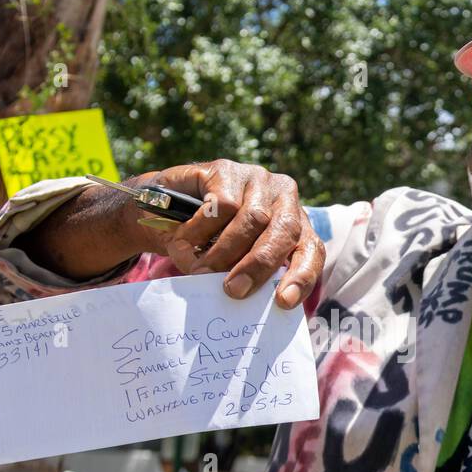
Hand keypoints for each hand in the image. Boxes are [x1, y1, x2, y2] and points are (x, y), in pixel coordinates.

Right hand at [136, 159, 323, 309]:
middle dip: (259, 265)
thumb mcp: (231, 265)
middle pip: (284, 232)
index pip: (311, 249)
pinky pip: (221, 205)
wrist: (160, 214)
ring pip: (252, 219)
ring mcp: (257, 179)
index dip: (302, 276)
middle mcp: (283, 198)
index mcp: (294, 226)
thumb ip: (248, 277)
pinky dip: (201, 230)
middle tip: (233, 290)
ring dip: (224, 252)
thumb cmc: (205, 246)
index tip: (283, 301)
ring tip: (200, 271)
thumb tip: (246, 297)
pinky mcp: (227, 170)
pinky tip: (185, 240)